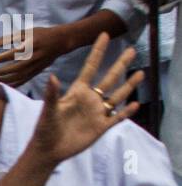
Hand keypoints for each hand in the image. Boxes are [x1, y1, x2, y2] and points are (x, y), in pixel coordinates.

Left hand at [0, 26, 69, 86]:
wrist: (60, 42)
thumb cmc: (40, 35)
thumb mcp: (25, 32)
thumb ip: (8, 38)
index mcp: (29, 47)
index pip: (10, 55)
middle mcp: (32, 58)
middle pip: (13, 68)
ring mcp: (35, 67)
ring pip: (18, 77)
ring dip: (4, 80)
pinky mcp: (36, 72)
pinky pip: (23, 81)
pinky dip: (12, 84)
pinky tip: (4, 84)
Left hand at [24, 34, 141, 165]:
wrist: (48, 150)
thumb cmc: (44, 128)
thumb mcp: (48, 110)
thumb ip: (53, 94)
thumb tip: (53, 76)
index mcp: (77, 92)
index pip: (90, 67)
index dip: (97, 52)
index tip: (103, 35)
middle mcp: (89, 99)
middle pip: (108, 78)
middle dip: (120, 64)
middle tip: (132, 49)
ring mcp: (97, 112)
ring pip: (117, 96)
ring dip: (129, 85)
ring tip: (141, 73)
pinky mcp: (101, 127)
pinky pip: (117, 118)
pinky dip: (127, 112)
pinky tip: (136, 104)